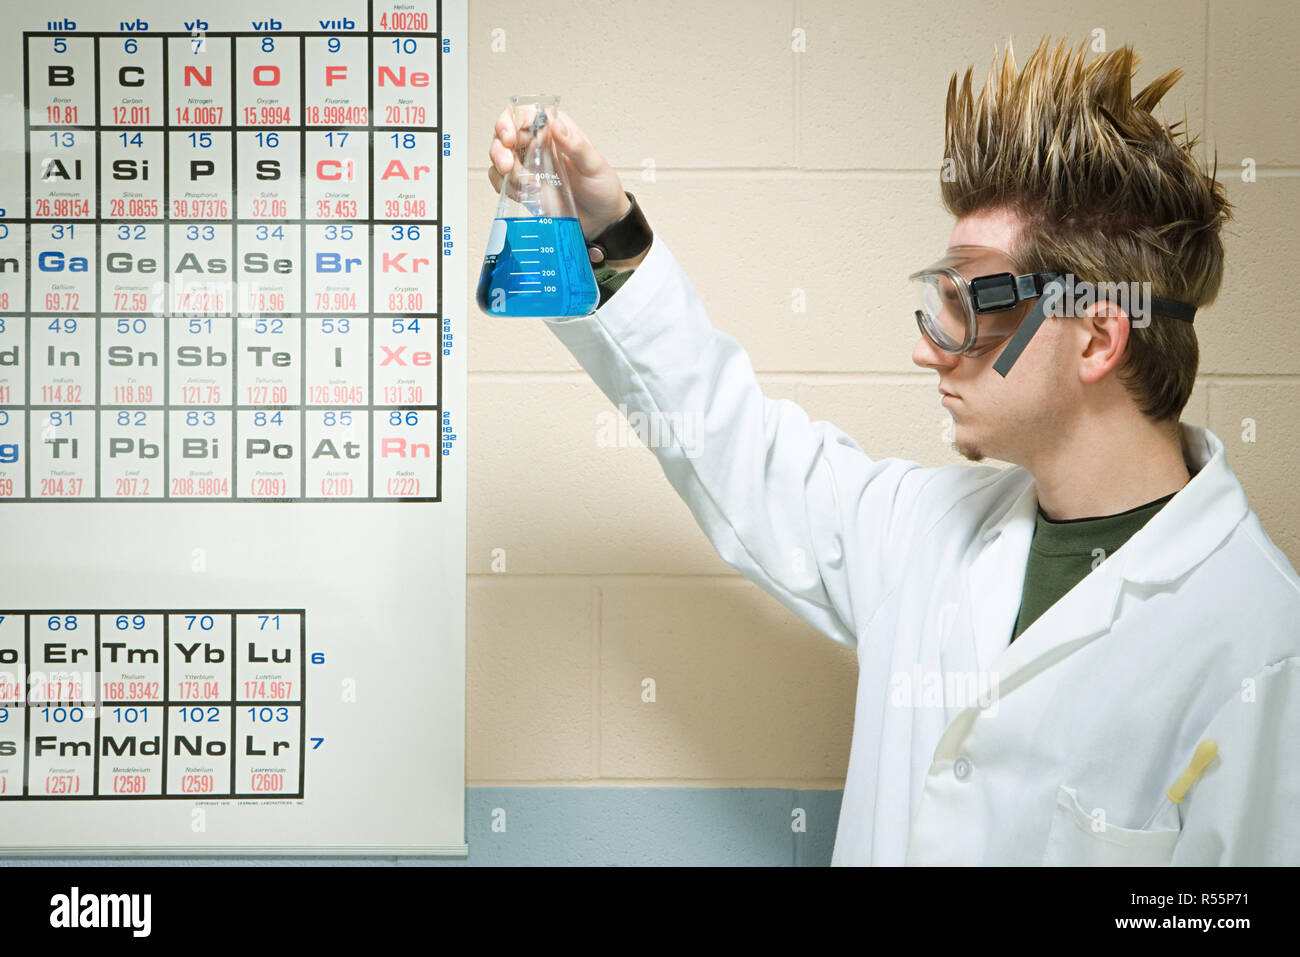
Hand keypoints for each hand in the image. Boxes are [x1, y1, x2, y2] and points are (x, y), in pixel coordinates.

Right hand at [488, 107, 631, 258]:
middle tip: (507, 165)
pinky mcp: (524, 187)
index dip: (510, 122)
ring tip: (526, 185)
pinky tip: (523, 194)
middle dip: (499, 148)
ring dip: (502, 170)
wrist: (602, 220)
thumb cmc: (602, 188)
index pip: (524, 115)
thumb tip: (556, 125)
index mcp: (555, 131)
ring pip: (499, 158)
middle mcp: (538, 145)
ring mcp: (528, 166)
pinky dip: (506, 187)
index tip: (510, 138)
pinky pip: (502, 182)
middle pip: (504, 135)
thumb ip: (576, 145)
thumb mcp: (595, 166)